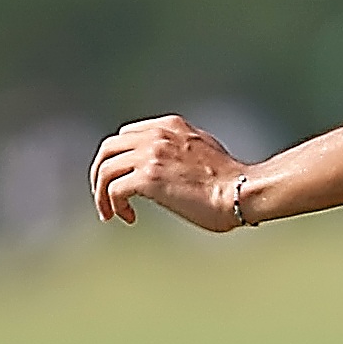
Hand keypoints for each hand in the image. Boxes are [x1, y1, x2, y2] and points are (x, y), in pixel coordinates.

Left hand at [90, 116, 245, 230]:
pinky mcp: (148, 178)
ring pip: (105, 170)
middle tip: (105, 199)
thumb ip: (182, 149)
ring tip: (110, 213)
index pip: (126, 135)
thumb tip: (171, 165)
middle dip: (100, 175)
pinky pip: (114, 189)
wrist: (242, 192)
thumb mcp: (204, 150)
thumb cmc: (231, 181)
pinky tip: (128, 217)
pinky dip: (114, 205)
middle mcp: (156, 135)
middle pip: (108, 149)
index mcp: (170, 126)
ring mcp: (151, 155)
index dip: (120, 160)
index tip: (124, 182)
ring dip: (101, 194)